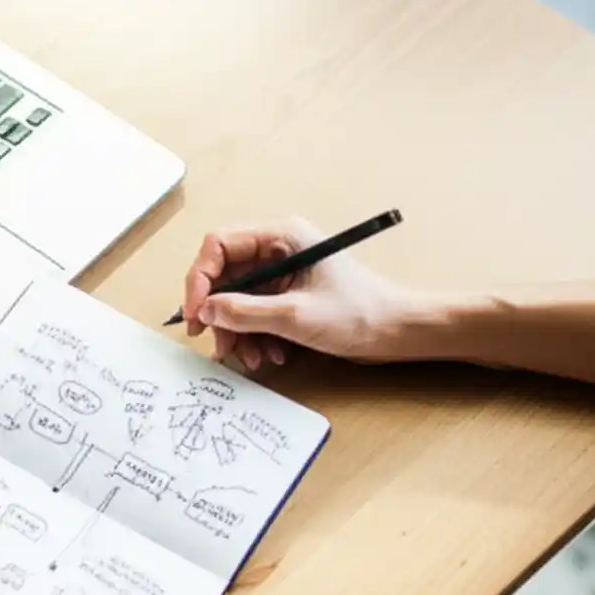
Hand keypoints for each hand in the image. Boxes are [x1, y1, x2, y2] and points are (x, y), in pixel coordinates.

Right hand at [183, 217, 416, 367]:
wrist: (399, 333)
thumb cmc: (359, 314)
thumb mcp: (295, 317)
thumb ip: (245, 312)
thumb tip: (205, 311)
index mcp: (281, 237)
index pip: (219, 245)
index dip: (200, 278)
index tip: (196, 313)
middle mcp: (278, 249)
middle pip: (224, 275)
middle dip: (218, 312)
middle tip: (214, 342)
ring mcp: (282, 273)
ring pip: (236, 298)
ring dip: (237, 331)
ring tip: (250, 358)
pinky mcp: (287, 295)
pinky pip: (254, 312)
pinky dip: (254, 336)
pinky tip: (270, 356)